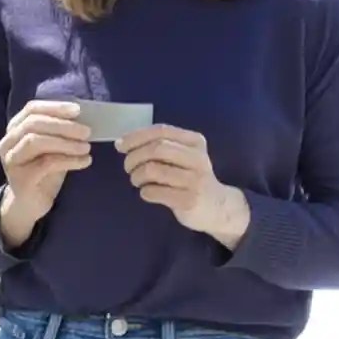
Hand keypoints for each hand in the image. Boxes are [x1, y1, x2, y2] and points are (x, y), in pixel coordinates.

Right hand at [0, 100, 92, 246]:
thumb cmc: (44, 170)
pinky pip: (46, 163)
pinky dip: (69, 160)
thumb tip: (84, 117)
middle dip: (64, 125)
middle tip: (87, 132)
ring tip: (86, 148)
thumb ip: (60, 131)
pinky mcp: (20, 178)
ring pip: (37, 141)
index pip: (32, 109)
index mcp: (15, 129)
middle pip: (34, 124)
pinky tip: (85, 161)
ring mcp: (12, 160)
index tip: (78, 111)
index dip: (55, 107)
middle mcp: (8, 142)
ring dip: (66, 142)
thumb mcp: (52, 146)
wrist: (29, 204)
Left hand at [117, 124, 249, 249]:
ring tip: (137, 181)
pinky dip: (144, 191)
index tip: (120, 145)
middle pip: (156, 149)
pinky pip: (154, 192)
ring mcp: (194, 180)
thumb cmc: (192, 178)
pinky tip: (147, 192)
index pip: (161, 131)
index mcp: (195, 142)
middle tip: (128, 167)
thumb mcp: (185, 156)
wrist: (218, 207)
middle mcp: (197, 158)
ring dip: (136, 176)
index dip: (136, 136)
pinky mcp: (188, 200)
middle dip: (134, 157)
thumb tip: (122, 143)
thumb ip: (161, 146)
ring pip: (152, 170)